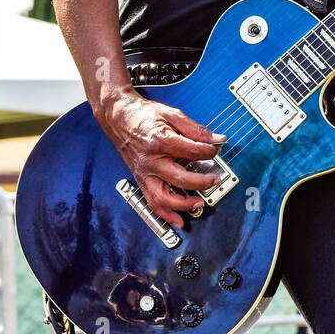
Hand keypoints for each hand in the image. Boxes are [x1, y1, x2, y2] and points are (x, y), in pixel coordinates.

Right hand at [99, 88, 226, 228]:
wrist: (118, 117)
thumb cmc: (143, 115)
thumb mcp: (171, 114)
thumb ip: (195, 128)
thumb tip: (216, 139)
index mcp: (160, 141)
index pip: (193, 152)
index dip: (210, 151)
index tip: (216, 148)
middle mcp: (151, 161)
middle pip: (181, 179)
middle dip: (202, 182)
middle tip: (215, 178)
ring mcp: (145, 173)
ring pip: (164, 198)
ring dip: (184, 205)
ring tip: (200, 202)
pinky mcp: (141, 180)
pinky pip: (152, 203)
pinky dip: (166, 215)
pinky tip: (179, 219)